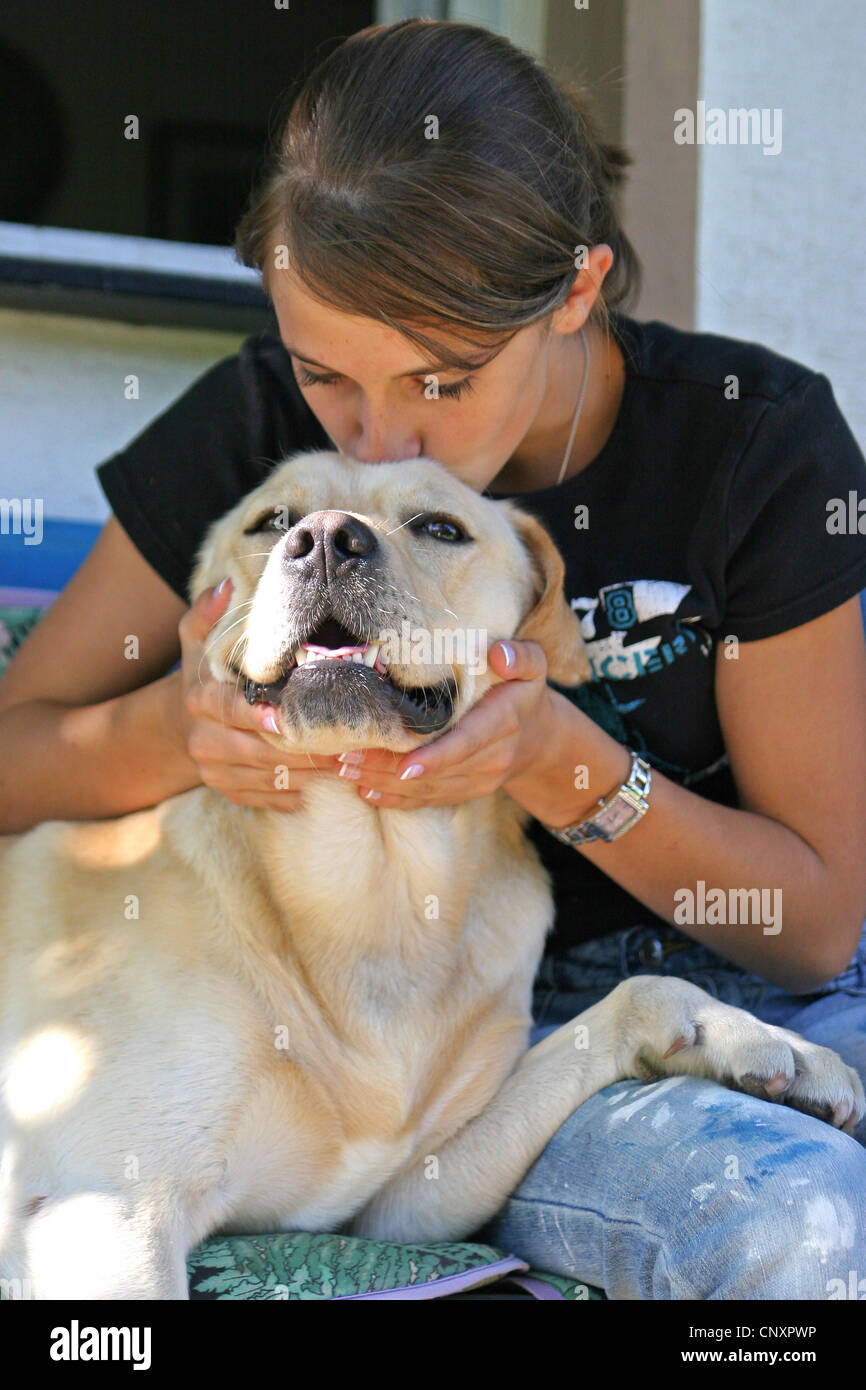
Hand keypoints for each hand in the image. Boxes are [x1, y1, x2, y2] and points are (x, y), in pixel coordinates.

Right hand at [178, 578, 333, 809]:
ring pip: (270, 778)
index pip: (231, 709)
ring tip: (350, 762)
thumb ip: (207, 612)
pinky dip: (299, 793)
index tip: (287, 718)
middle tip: (349, 743)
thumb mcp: (196, 640)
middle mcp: (203, 740)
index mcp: (199, 700)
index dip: (258, 716)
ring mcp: (215, 771)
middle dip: (304, 749)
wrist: (179, 724)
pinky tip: (330, 783)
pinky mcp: (230, 793)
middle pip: (259, 750)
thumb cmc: (204, 674)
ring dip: (311, 773)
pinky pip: (269, 799)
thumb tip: (227, 586)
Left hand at [330, 640, 555, 808]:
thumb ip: (521, 657)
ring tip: (343, 769)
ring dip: (383, 782)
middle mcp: (492, 758)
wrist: (540, 738)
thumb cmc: (523, 692)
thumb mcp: (533, 666)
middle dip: (388, 766)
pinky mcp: (465, 792)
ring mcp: (479, 781)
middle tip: (345, 756)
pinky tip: (364, 789)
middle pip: (436, 770)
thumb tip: (499, 655)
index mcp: (504, 722)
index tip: (403, 765)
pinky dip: (395, 798)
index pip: (467, 743)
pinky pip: (428, 800)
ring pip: (426, 789)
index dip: (435, 756)